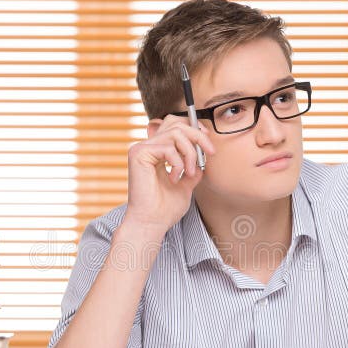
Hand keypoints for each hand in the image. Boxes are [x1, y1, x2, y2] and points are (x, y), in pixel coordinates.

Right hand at [122, 116, 214, 235]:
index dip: (195, 130)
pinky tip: (174, 178)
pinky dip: (178, 163)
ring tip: (189, 173)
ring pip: (175, 134)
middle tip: (209, 153)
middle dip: (198, 136)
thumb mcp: (186, 185)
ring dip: (190, 153)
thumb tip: (202, 160)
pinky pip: (168, 148)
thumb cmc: (165, 209)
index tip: (209, 146)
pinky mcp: (138, 153)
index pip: (176, 127)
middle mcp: (147, 147)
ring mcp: (141, 149)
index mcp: (156, 152)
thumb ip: (192, 170)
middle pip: (176, 124)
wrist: (152, 223)